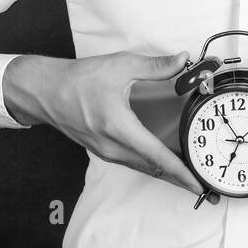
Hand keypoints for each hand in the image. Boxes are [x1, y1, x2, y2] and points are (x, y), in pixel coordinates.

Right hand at [3, 49, 208, 196]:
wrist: (44, 91)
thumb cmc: (78, 79)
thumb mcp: (120, 66)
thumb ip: (155, 66)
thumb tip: (182, 61)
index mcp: (118, 127)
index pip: (156, 156)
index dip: (180, 172)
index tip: (197, 184)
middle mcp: (111, 146)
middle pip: (153, 168)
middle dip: (179, 178)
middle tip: (202, 186)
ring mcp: (105, 151)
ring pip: (142, 167)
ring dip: (165, 173)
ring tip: (188, 175)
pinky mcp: (101, 150)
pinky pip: (131, 162)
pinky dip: (150, 165)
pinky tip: (161, 161)